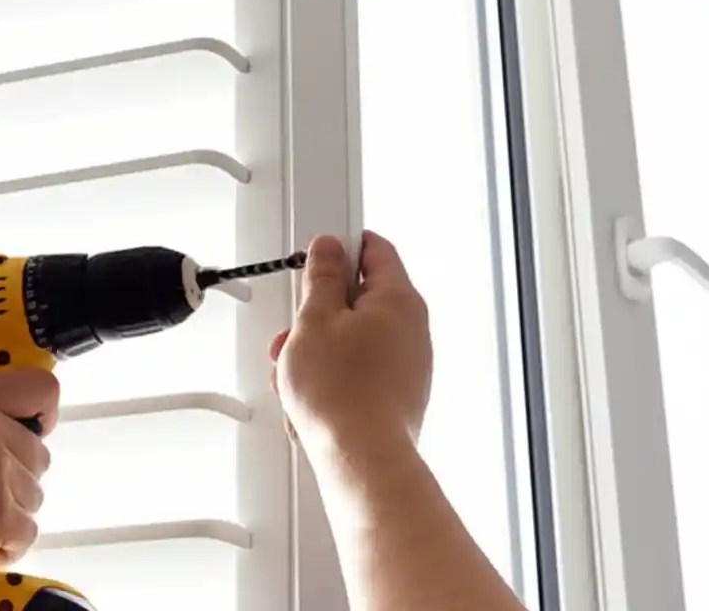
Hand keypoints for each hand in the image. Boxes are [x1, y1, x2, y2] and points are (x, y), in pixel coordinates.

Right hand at [270, 232, 432, 447]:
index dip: (340, 248)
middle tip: (296, 330)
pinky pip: (359, 371)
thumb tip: (327, 250)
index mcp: (399, 299)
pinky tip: (309, 398)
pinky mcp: (398, 395)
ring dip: (319, 350)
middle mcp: (413, 329)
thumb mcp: (314, 320)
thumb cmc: (341, 394)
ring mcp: (408, 364)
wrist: (361, 460)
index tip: (316, 258)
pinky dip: (332, 378)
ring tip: (296, 373)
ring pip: (354, 339)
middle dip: (320, 313)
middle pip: (361, 299)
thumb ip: (321, 278)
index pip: (375, 249)